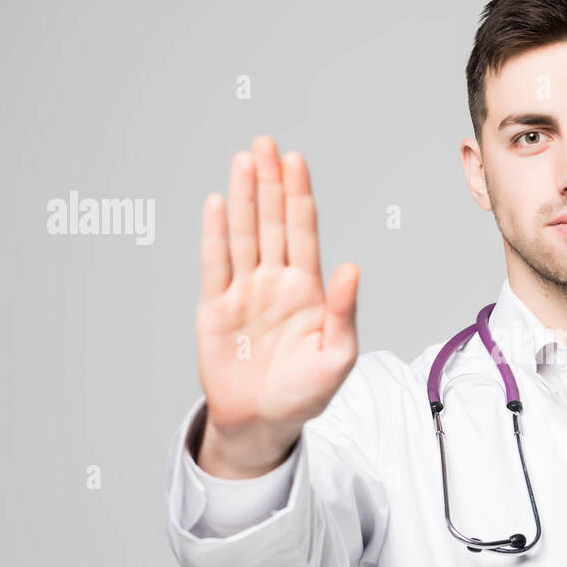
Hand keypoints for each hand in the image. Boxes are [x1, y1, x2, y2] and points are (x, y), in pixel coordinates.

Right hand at [194, 136, 358, 477]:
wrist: (263, 423)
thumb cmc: (305, 394)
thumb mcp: (337, 357)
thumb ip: (344, 312)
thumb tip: (352, 268)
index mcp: (308, 290)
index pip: (303, 232)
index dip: (299, 196)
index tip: (296, 160)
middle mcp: (275, 283)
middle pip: (272, 222)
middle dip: (270, 183)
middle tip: (266, 143)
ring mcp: (244, 292)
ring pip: (244, 234)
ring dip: (244, 197)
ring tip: (244, 160)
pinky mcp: (215, 308)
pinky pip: (215, 264)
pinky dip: (216, 234)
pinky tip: (219, 203)